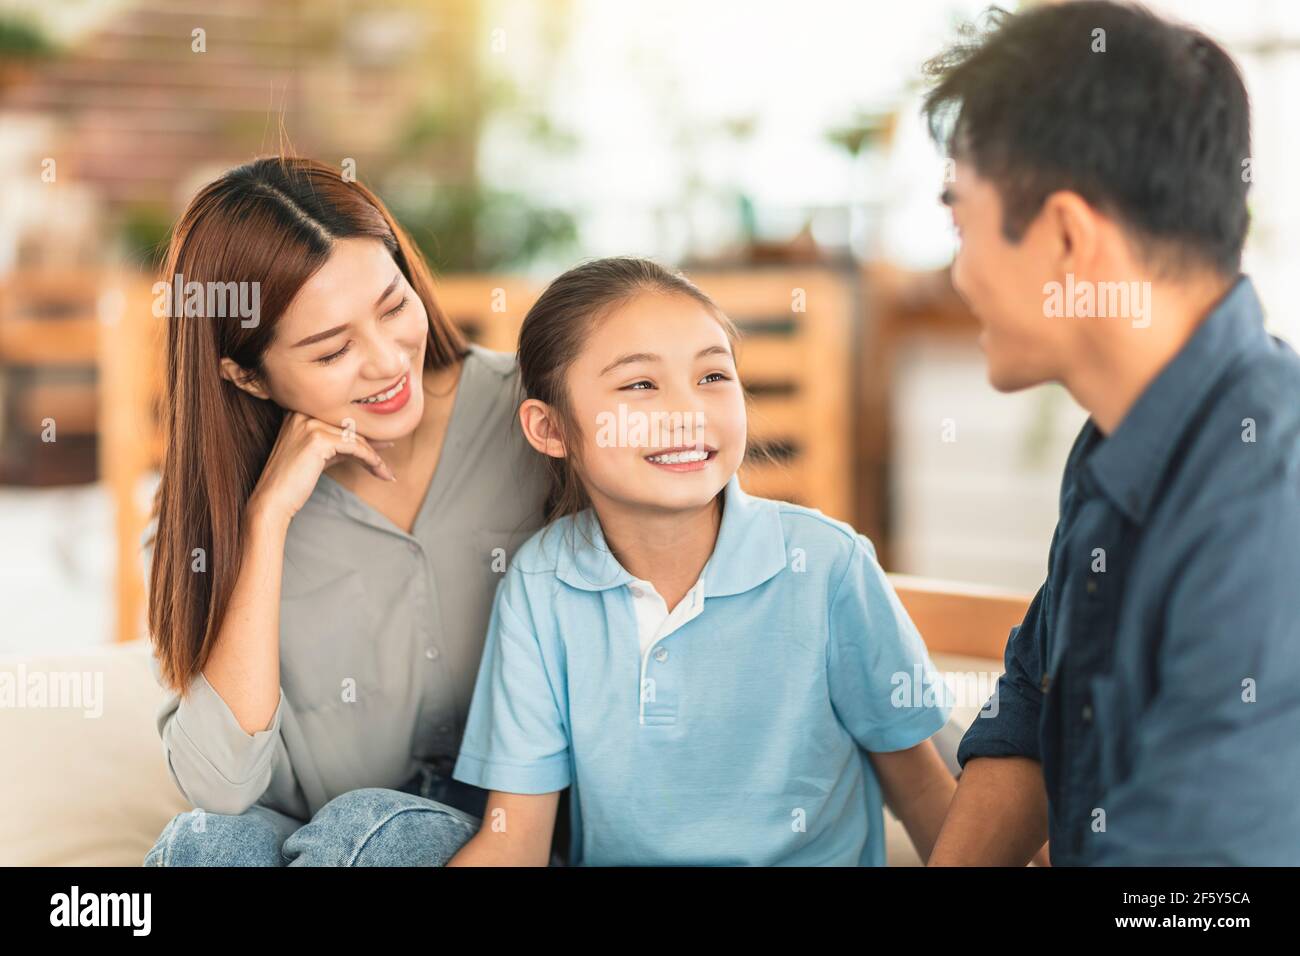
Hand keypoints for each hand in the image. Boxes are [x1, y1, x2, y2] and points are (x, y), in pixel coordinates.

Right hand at [246, 411, 394, 527]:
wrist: (273, 499)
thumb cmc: (295, 480)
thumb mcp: (321, 456)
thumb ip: (342, 446)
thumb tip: (374, 444)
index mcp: (300, 411)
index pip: (341, 419)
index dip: (364, 433)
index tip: (384, 444)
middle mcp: (303, 412)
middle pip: (349, 426)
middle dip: (372, 444)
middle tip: (388, 456)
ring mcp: (309, 424)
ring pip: (354, 437)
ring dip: (374, 456)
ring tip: (386, 472)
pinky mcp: (317, 439)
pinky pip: (354, 447)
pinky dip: (370, 459)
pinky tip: (379, 470)